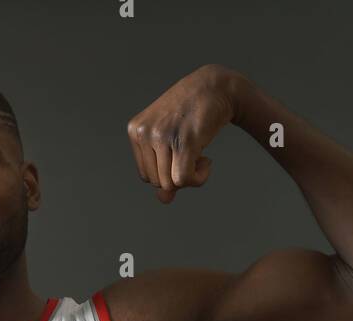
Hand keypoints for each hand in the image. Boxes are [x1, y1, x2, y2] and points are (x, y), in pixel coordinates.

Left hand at [126, 64, 245, 202]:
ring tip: (201, 156)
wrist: (217, 87)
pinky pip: (183, 179)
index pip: (146, 175)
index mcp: (135, 130)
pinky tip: (207, 162)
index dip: (167, 173)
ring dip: (191, 178)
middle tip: (194, 156)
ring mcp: (161, 135)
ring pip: (170, 182)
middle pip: (156, 182)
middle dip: (177, 176)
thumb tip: (163, 200)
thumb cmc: (193, 115)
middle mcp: (144, 132)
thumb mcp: (172, 141)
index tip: (182, 157)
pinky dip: (198, 179)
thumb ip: (164, 171)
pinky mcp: (183, 141)